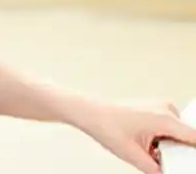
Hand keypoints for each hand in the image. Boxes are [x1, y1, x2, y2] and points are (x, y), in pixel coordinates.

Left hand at [73, 99, 195, 172]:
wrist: (89, 112)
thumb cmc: (106, 126)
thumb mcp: (133, 156)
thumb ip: (155, 169)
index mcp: (165, 119)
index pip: (195, 138)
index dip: (193, 154)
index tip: (190, 162)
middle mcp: (166, 109)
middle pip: (187, 137)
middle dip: (179, 152)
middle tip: (157, 154)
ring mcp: (161, 107)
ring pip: (177, 134)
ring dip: (170, 145)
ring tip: (150, 149)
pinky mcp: (156, 109)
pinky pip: (169, 127)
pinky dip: (163, 138)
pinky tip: (149, 144)